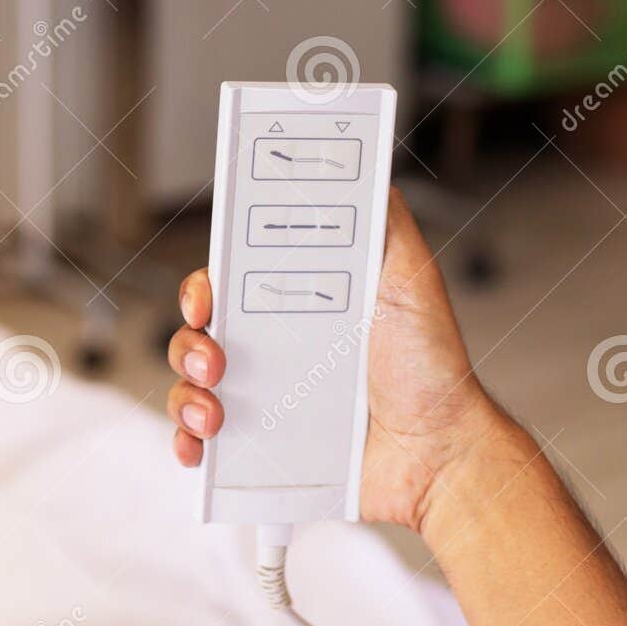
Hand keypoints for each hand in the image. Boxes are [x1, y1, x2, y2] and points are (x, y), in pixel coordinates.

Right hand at [166, 188, 508, 531]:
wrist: (439, 453)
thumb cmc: (431, 369)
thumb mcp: (412, 278)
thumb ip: (384, 225)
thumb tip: (362, 172)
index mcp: (299, 303)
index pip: (230, 281)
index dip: (206, 286)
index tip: (207, 300)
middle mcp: (276, 346)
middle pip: (201, 330)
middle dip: (190, 342)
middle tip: (215, 361)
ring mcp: (267, 397)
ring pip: (191, 384)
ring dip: (187, 395)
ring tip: (217, 413)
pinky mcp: (262, 446)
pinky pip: (202, 441)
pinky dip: (189, 442)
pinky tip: (204, 447)